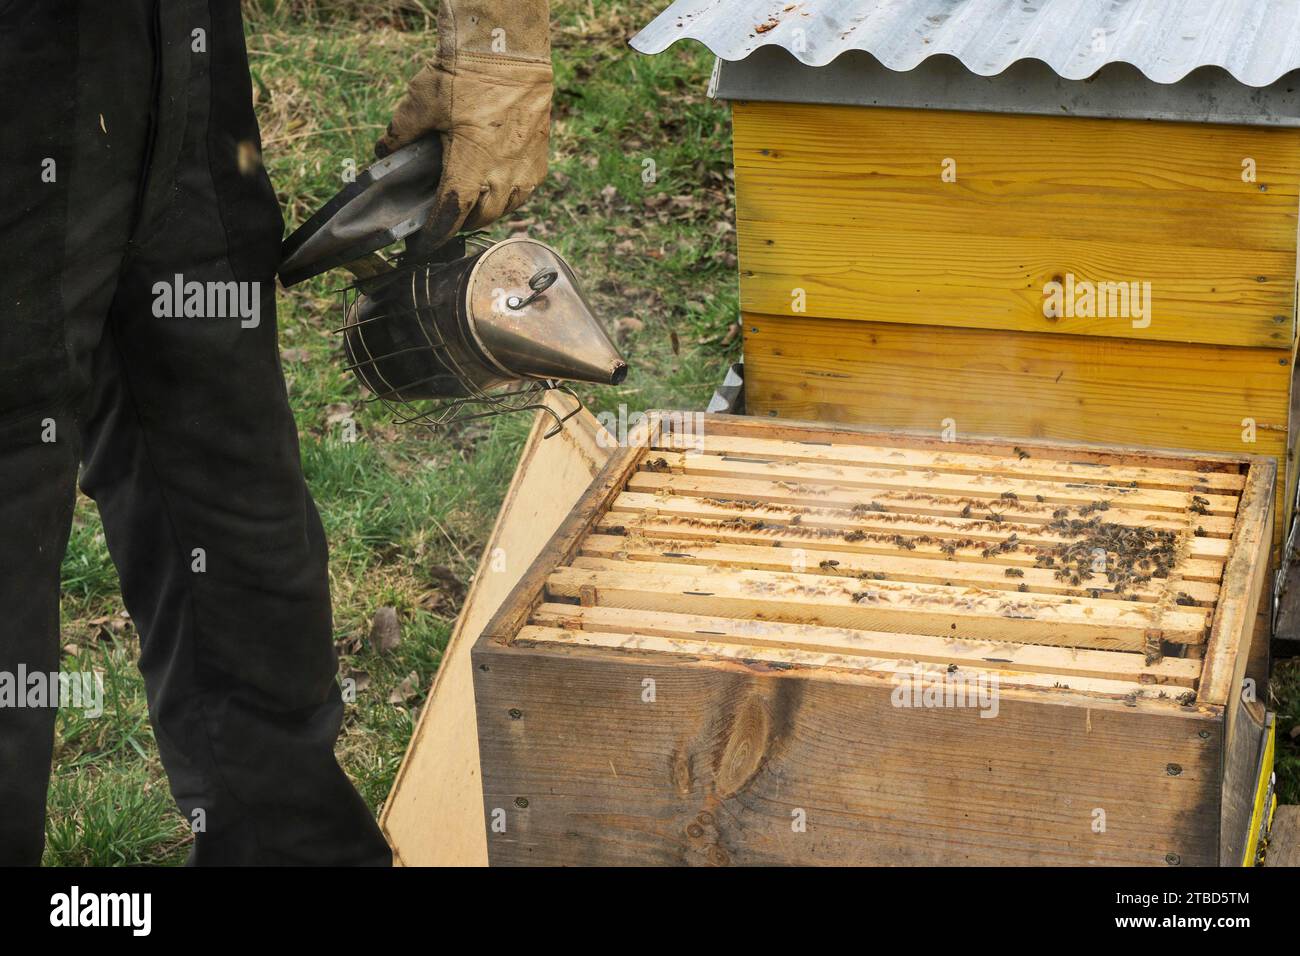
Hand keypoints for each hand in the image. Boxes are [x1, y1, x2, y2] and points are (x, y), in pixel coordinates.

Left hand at [376, 0, 551, 245]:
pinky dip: (504, 199)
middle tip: (439, 219)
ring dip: (482, 213)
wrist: (511, 53)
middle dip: (457, 224)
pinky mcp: (539, 162)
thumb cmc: (466, 74)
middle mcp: (503, 175)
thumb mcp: (420, 102)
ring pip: (502, 211)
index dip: (433, 237)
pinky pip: (521, 195)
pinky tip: (491, 188)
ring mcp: (525, 171)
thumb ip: (399, 134)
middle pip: (478, 219)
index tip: (419, 248)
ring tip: (465, 204)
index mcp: (471, 165)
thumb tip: (383, 153)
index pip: (450, 217)